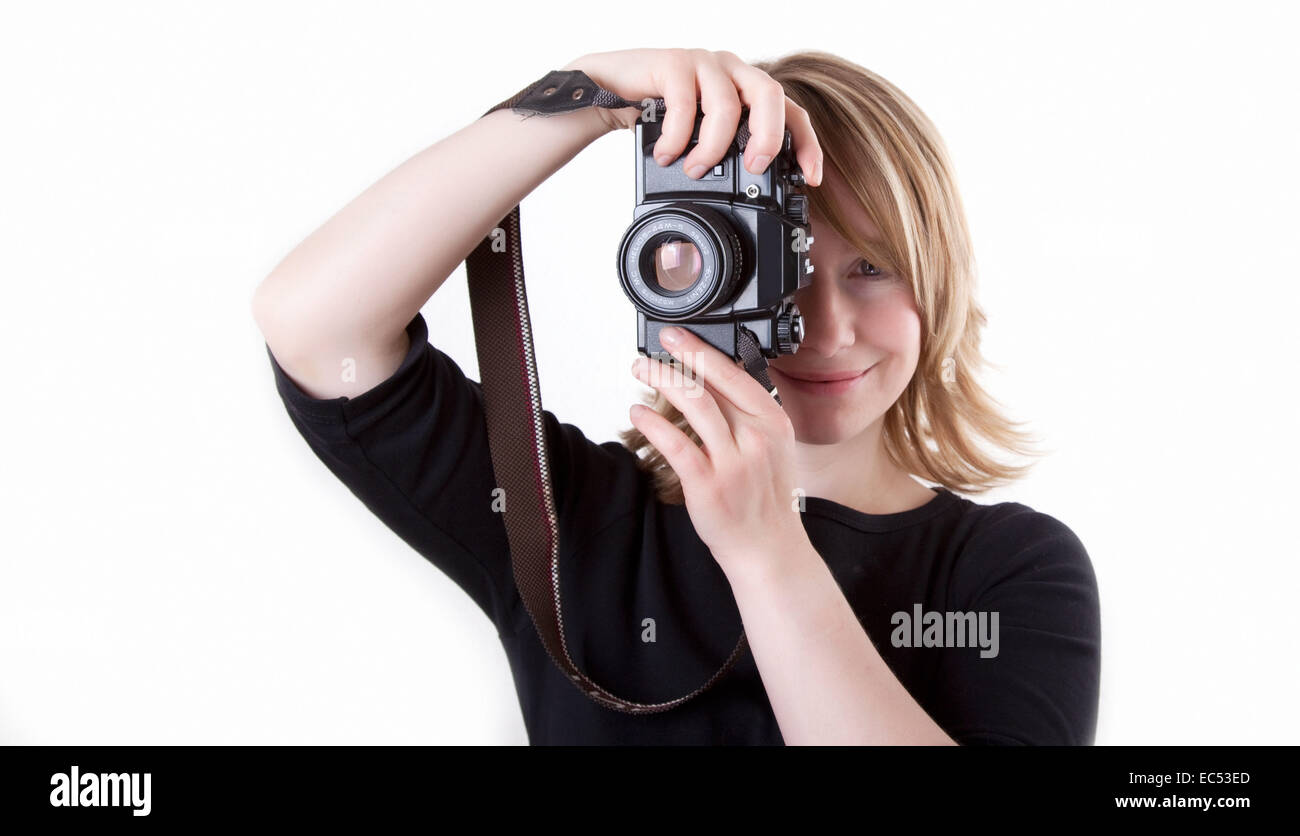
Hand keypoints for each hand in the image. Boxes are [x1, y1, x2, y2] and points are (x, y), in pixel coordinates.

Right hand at [561, 48, 822, 184]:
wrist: (606, 91)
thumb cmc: (658, 116)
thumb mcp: (699, 137)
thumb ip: (726, 152)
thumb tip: (753, 190)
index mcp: (744, 88)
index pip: (791, 110)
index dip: (806, 144)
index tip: (809, 178)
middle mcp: (731, 70)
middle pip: (770, 95)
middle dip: (768, 137)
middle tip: (754, 168)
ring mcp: (703, 63)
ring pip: (727, 105)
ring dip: (712, 148)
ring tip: (694, 170)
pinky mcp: (672, 63)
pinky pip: (686, 104)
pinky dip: (678, 138)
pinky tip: (668, 155)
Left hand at [629, 325, 810, 579]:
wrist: (767, 546)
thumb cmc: (764, 496)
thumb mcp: (770, 446)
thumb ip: (746, 413)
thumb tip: (712, 378)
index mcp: (773, 422)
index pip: (734, 374)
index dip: (702, 350)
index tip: (679, 335)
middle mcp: (755, 437)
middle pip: (710, 384)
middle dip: (676, 358)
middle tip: (653, 347)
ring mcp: (732, 462)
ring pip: (693, 405)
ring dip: (661, 381)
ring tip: (641, 370)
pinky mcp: (708, 485)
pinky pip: (675, 445)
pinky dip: (653, 424)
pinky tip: (638, 414)